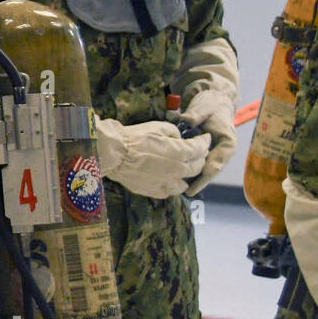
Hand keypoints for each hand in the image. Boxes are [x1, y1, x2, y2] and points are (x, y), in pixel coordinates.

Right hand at [95, 117, 209, 198]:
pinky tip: (167, 180)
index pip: (201, 148)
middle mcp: (177, 170)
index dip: (204, 142)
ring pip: (184, 184)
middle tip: (197, 153)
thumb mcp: (158, 127)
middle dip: (200, 158)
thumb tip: (178, 138)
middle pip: (197, 167)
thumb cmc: (134, 137)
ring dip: (186, 176)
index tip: (204, 139)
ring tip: (182, 171)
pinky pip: (168, 192)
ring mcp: (166, 183)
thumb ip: (174, 133)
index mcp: (180, 152)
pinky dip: (171, 186)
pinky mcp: (153, 191)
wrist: (113, 153)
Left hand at [179, 89, 236, 195]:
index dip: (208, 172)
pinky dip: (188, 173)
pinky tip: (175, 180)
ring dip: (193, 181)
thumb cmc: (210, 104)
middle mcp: (222, 152)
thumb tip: (185, 120)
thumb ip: (196, 114)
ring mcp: (214, 155)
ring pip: (204, 172)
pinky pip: (197, 167)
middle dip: (199, 182)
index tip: (198, 181)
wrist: (213, 102)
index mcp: (227, 142)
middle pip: (211, 171)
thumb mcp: (204, 106)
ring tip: (179, 191)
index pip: (218, 161)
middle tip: (187, 192)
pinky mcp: (205, 155)